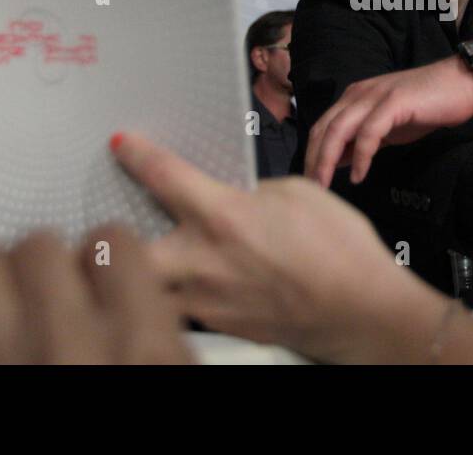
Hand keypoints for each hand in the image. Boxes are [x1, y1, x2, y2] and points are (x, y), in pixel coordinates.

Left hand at [0, 225, 194, 363]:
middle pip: (42, 243)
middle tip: (48, 265)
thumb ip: (166, 325)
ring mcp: (0, 368)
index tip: (101, 254)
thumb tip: (150, 290)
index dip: (107, 243)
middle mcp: (68, 347)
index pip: (114, 241)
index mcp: (139, 340)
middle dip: (47, 250)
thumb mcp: (179, 372)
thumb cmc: (137, 428)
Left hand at [111, 132, 439, 362]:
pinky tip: (205, 283)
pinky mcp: (220, 327)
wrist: (363, 310)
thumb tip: (231, 193)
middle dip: (110, 237)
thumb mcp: (296, 192)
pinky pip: (184, 308)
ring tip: (157, 257)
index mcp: (222, 216)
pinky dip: (183, 294)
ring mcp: (207, 302)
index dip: (135, 154)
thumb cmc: (340, 251)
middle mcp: (203, 262)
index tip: (122, 146)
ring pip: (147, 288)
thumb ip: (250, 189)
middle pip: (122, 253)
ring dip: (144, 272)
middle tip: (112, 222)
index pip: (160, 175)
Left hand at [304, 55, 472, 184]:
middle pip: (324, 128)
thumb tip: (339, 161)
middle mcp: (359, 93)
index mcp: (354, 98)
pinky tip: (359, 176)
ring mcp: (376, 96)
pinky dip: (361, 155)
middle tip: (311, 188)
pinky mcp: (394, 102)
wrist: (462, 84)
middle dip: (314, 160)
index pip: (323, 127)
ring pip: (340, 129)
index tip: (311, 181)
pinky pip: (369, 132)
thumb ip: (363, 140)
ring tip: (325, 184)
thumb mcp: (388, 127)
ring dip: (328, 159)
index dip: (313, 154)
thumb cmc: (427, 106)